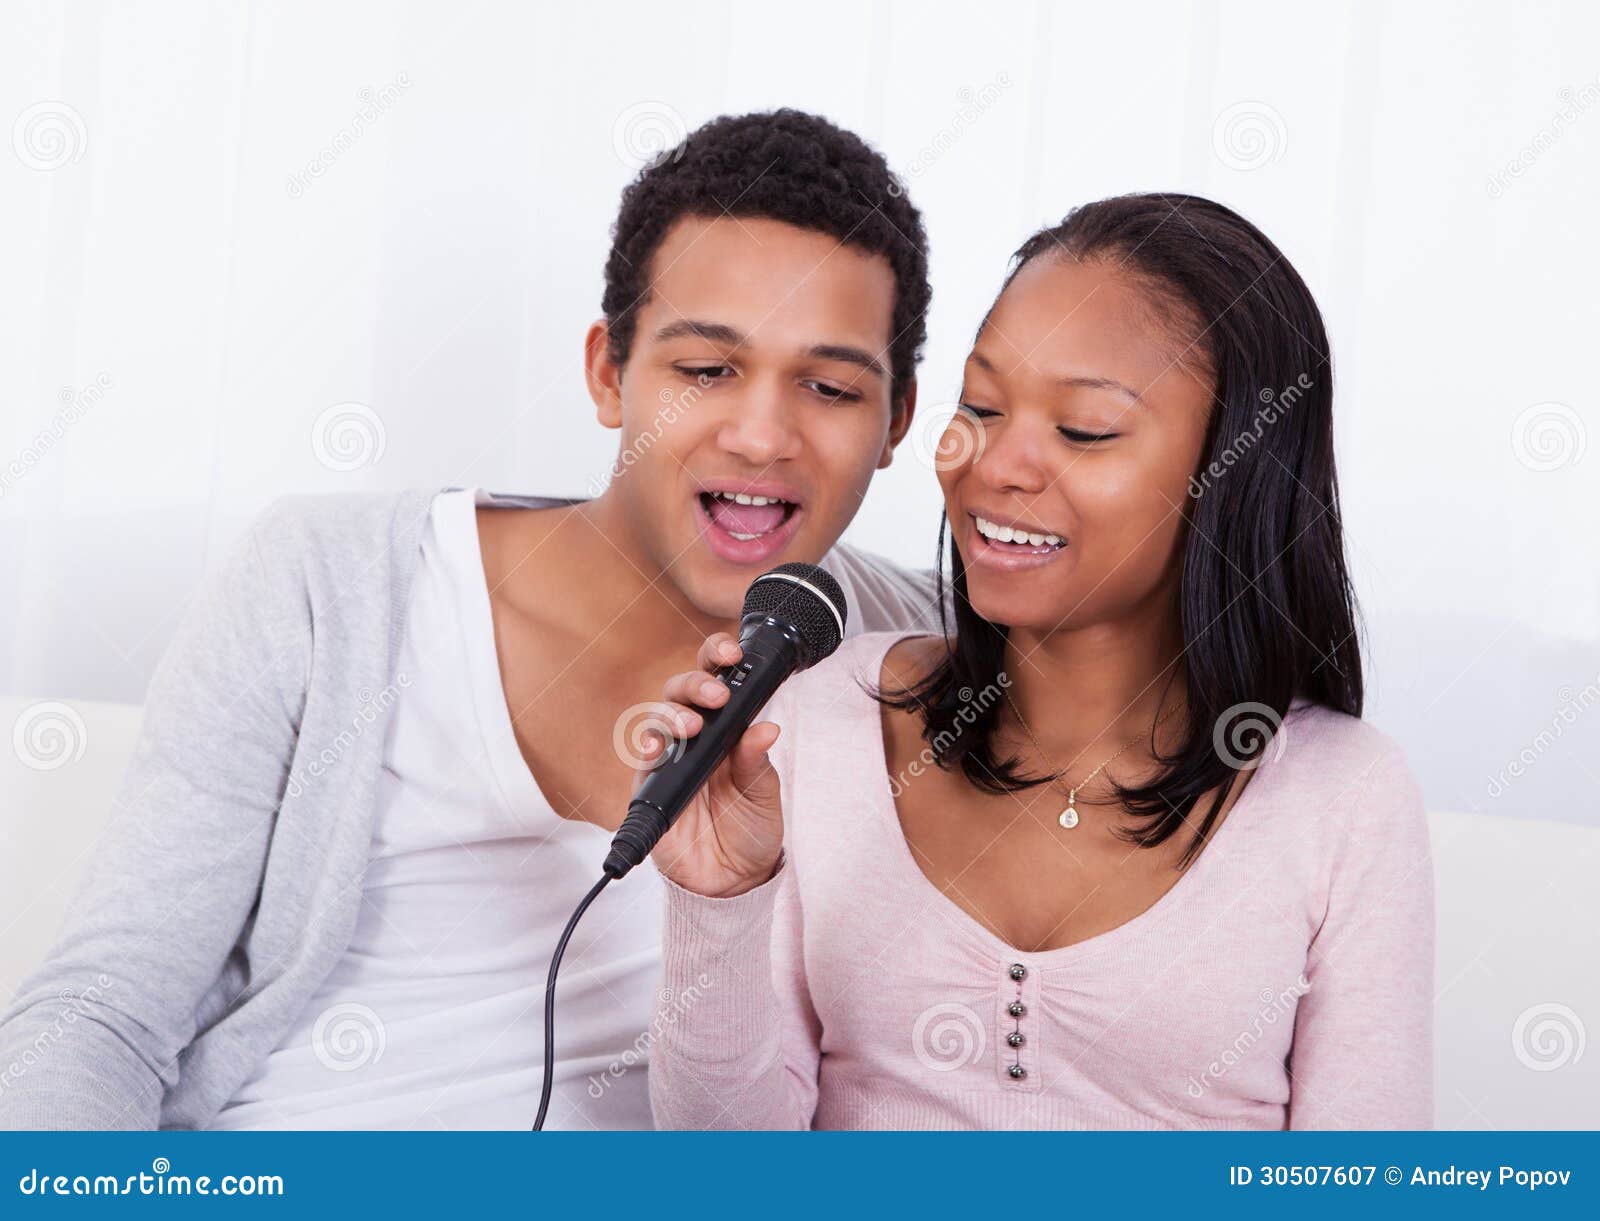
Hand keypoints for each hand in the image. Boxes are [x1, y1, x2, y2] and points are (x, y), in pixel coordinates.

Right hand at [642, 632, 784, 898]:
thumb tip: (767, 727)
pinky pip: (643, 762)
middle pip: (680, 693)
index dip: (717, 658)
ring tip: (691, 725)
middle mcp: (695, 738)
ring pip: (658, 720)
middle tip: (716, 696)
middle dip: (695, 685)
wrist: (734, 880)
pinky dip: (647, 749)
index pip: (716, 680)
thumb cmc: (751, 829)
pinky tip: (656, 748)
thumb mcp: (764, 793)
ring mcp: (670, 761)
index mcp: (726, 728)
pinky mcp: (651, 788)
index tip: (732, 652)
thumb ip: (758, 760)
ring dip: (672, 715)